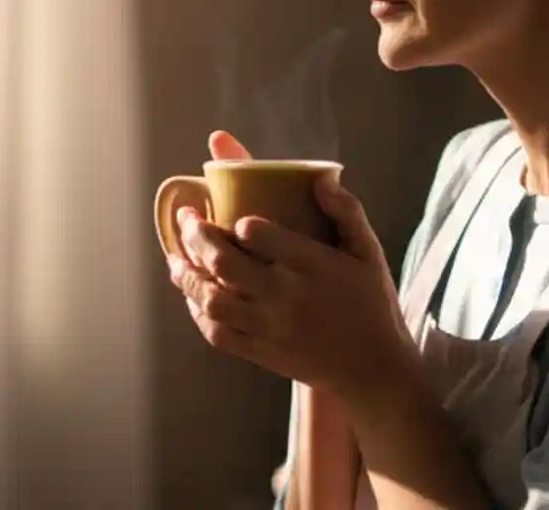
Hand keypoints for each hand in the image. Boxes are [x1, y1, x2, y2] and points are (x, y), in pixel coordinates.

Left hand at [166, 132, 412, 403]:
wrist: (372, 369)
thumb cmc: (370, 303)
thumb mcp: (369, 252)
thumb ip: (347, 212)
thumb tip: (321, 179)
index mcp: (312, 265)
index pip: (258, 233)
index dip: (235, 220)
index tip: (225, 211)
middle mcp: (286, 295)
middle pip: (223, 262)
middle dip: (195, 236)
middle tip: (186, 219)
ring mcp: (270, 327)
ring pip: (211, 299)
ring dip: (187, 275)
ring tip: (176, 258)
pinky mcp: (261, 352)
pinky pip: (217, 332)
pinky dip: (197, 312)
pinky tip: (193, 295)